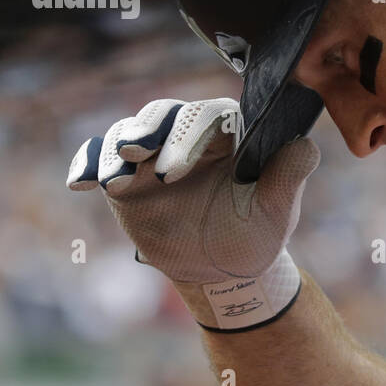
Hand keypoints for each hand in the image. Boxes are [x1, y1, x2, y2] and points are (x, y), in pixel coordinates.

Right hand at [67, 97, 319, 330]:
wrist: (221, 270)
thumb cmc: (255, 235)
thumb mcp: (276, 212)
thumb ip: (288, 178)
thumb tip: (306, 147)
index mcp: (229, 135)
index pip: (210, 116)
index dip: (190, 135)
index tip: (175, 171)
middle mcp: (189, 135)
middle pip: (164, 115)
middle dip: (149, 133)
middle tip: (139, 156)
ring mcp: (155, 153)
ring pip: (129, 132)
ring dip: (116, 150)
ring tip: (113, 181)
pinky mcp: (127, 175)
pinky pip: (101, 157)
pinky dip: (88, 163)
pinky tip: (79, 183)